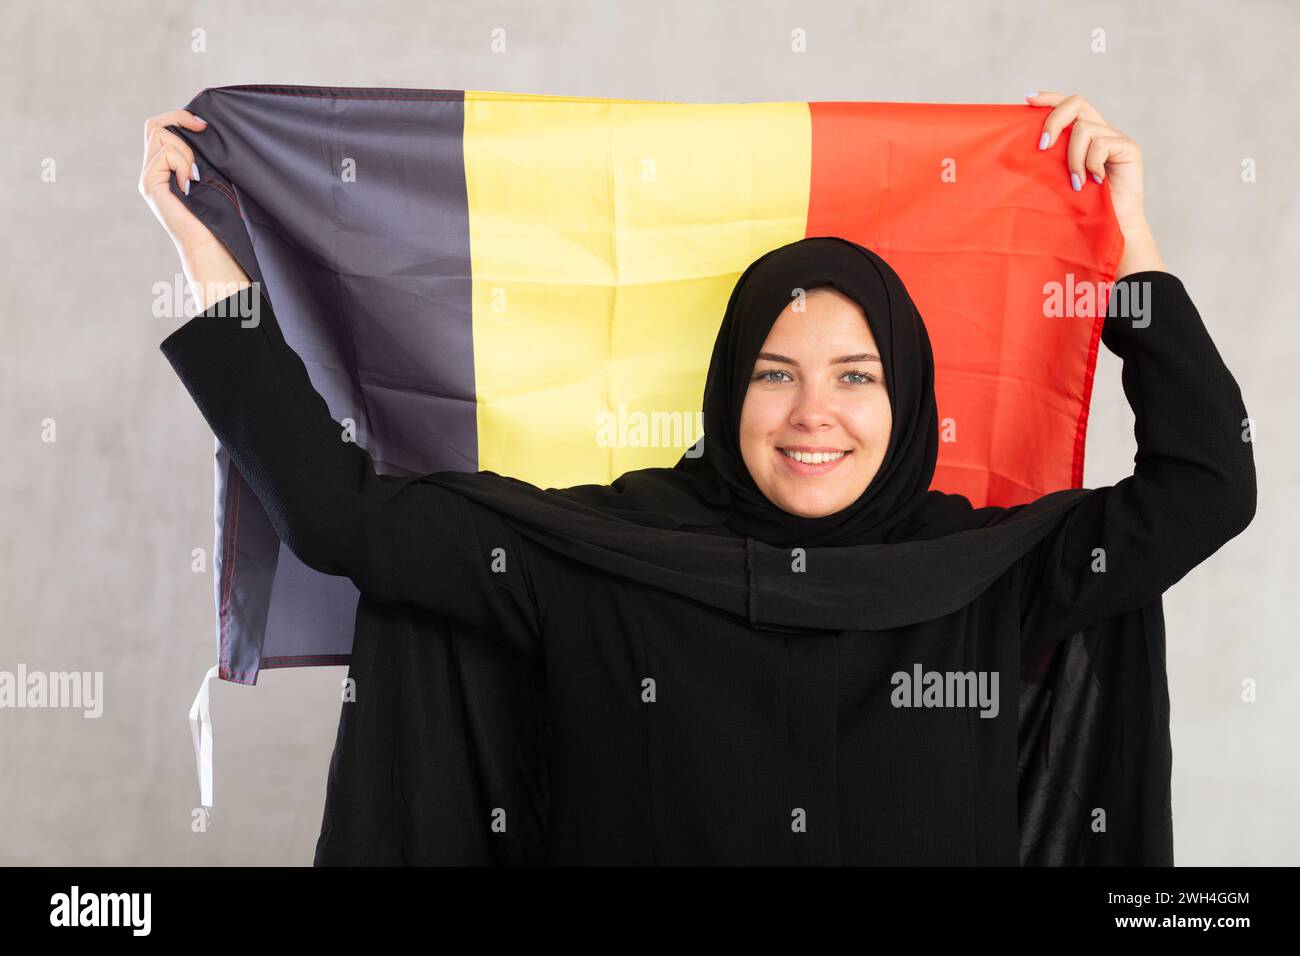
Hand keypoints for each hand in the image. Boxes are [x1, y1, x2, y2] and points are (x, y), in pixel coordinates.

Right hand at [138, 109, 216, 250]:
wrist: (209, 241)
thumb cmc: (215, 213)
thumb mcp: (208, 173)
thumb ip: (198, 154)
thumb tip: (202, 126)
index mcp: (164, 166)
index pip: (160, 127)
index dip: (179, 117)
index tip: (204, 124)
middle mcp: (151, 169)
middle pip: (155, 125)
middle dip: (180, 122)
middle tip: (202, 135)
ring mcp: (147, 176)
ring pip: (160, 136)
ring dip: (186, 151)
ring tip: (195, 176)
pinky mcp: (148, 183)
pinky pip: (165, 153)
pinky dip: (183, 164)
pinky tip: (189, 184)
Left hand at [1026, 91, 1145, 229]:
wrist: (1108, 228)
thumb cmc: (1079, 208)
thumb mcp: (1056, 179)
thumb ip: (1047, 159)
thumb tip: (1016, 146)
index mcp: (1083, 135)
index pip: (1068, 105)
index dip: (1049, 98)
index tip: (1027, 99)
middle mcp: (1100, 131)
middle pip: (1077, 103)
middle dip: (1054, 120)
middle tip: (1042, 146)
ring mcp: (1116, 139)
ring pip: (1084, 129)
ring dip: (1073, 158)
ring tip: (1075, 183)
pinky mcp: (1129, 148)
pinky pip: (1101, 144)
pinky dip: (1091, 163)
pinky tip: (1095, 181)